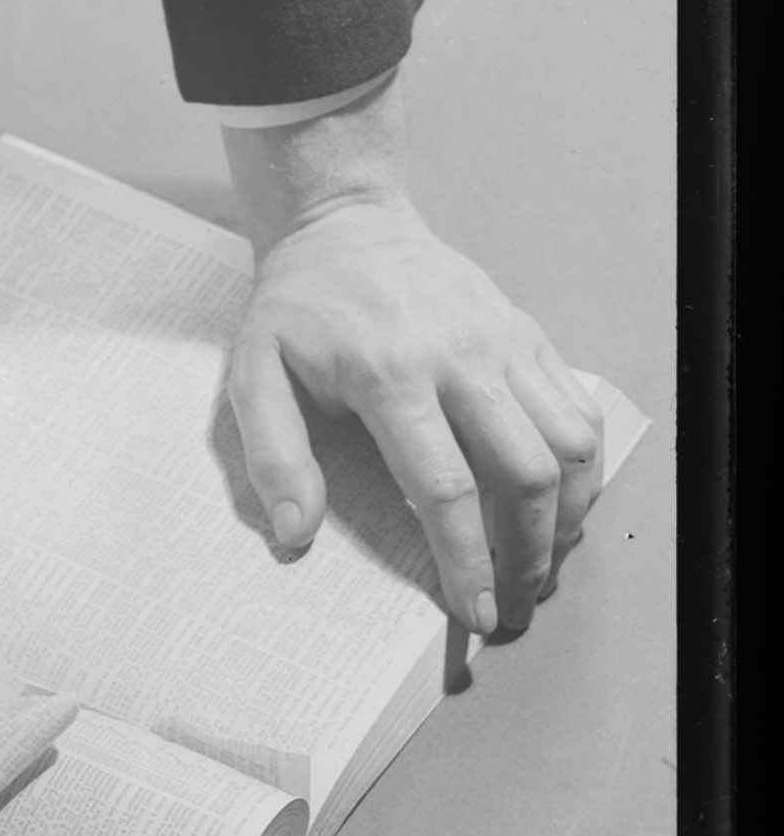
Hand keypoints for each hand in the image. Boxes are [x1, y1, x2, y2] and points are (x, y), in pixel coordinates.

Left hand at [221, 79, 603, 635]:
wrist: (344, 223)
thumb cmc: (296, 309)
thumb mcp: (253, 376)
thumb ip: (274, 458)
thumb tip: (295, 537)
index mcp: (390, 377)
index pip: (446, 488)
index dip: (468, 559)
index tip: (475, 612)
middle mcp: (462, 359)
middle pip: (527, 475)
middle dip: (529, 555)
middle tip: (515, 606)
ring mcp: (505, 343)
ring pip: (570, 445)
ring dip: (568, 516)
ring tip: (544, 563)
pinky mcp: (529, 334)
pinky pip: (578, 409)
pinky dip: (582, 468)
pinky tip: (561, 505)